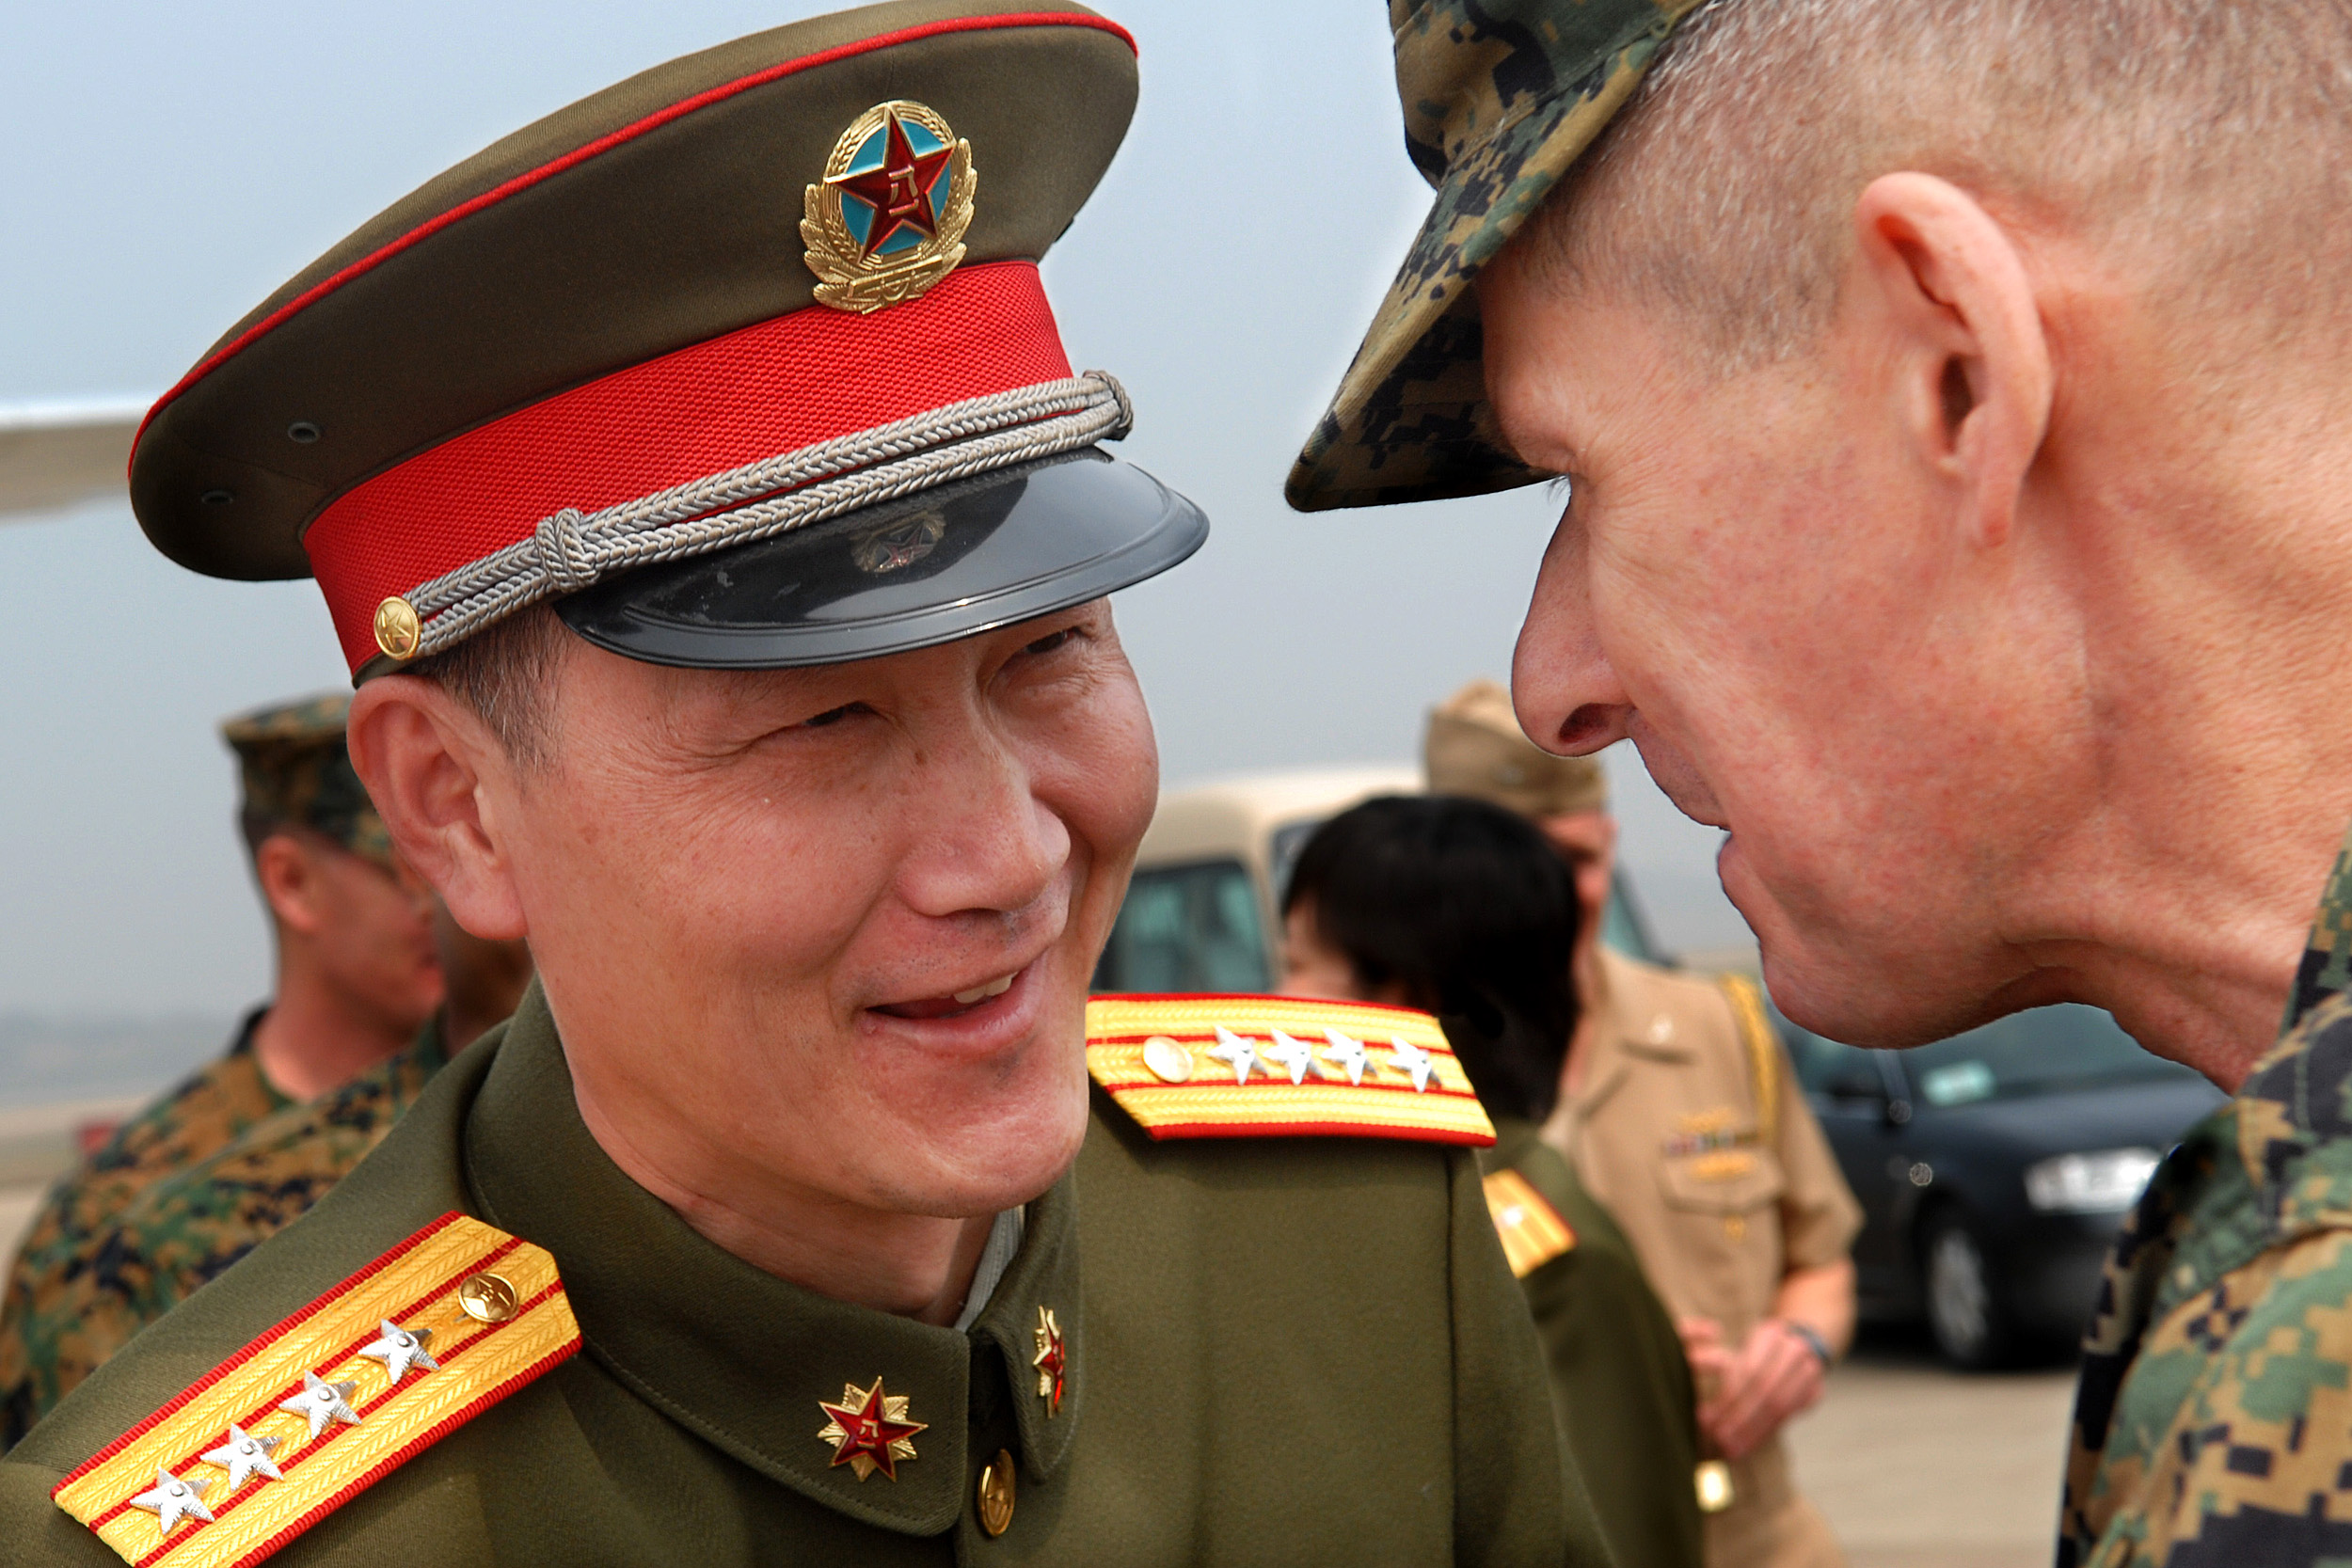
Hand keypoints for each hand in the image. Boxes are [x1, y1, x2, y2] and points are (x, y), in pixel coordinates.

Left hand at [1686, 1317, 1826, 1460]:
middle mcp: (1794, 1349)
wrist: (1798, 1344)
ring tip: (1730, 1448)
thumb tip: (1699, 1399)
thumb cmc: (1755, 1351)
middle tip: (1717, 1439)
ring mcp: (1810, 1370)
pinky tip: (1748, 1445)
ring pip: (1779, 1407)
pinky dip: (1765, 1432)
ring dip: (1752, 1431)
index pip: (1748, 1371)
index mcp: (1769, 1334)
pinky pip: (1788, 1416)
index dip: (1727, 1398)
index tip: (1703, 1419)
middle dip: (1739, 1418)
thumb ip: (1725, 1371)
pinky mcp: (1816, 1390)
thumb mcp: (1740, 1349)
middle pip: (1765, 1390)